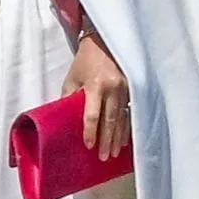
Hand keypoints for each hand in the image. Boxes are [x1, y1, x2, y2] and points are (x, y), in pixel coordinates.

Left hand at [61, 33, 130, 160]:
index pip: (93, 114)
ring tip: (113, 153)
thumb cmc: (86, 59)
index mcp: (95, 84)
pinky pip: (129, 112)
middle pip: (110, 120)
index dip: (90, 131)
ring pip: (122, 118)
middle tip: (103, 157)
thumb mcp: (73, 77)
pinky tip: (125, 139)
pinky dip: (126, 127)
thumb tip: (65, 119)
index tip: (88, 145)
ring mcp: (126, 88)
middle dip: (107, 140)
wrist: (105, 40)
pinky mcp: (133, 88)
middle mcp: (113, 87)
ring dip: (118, 137)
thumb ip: (69, 97)